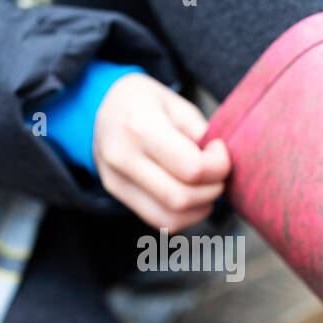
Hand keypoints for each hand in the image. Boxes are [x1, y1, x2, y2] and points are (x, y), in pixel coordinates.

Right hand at [93, 73, 230, 231]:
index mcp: (140, 126)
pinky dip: (184, 216)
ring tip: (205, 187)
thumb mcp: (175, 103)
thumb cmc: (144, 101)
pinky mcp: (116, 193)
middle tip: (217, 172)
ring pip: (170, 218)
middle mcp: (123, 157)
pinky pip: (158, 220)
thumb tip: (219, 165)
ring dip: (200, 208)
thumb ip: (199, 134)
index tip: (219, 150)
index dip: (219, 166)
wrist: (103, 105)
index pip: (192, 167)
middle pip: (181, 198)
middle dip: (212, 190)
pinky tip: (191, 197)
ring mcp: (116, 179)